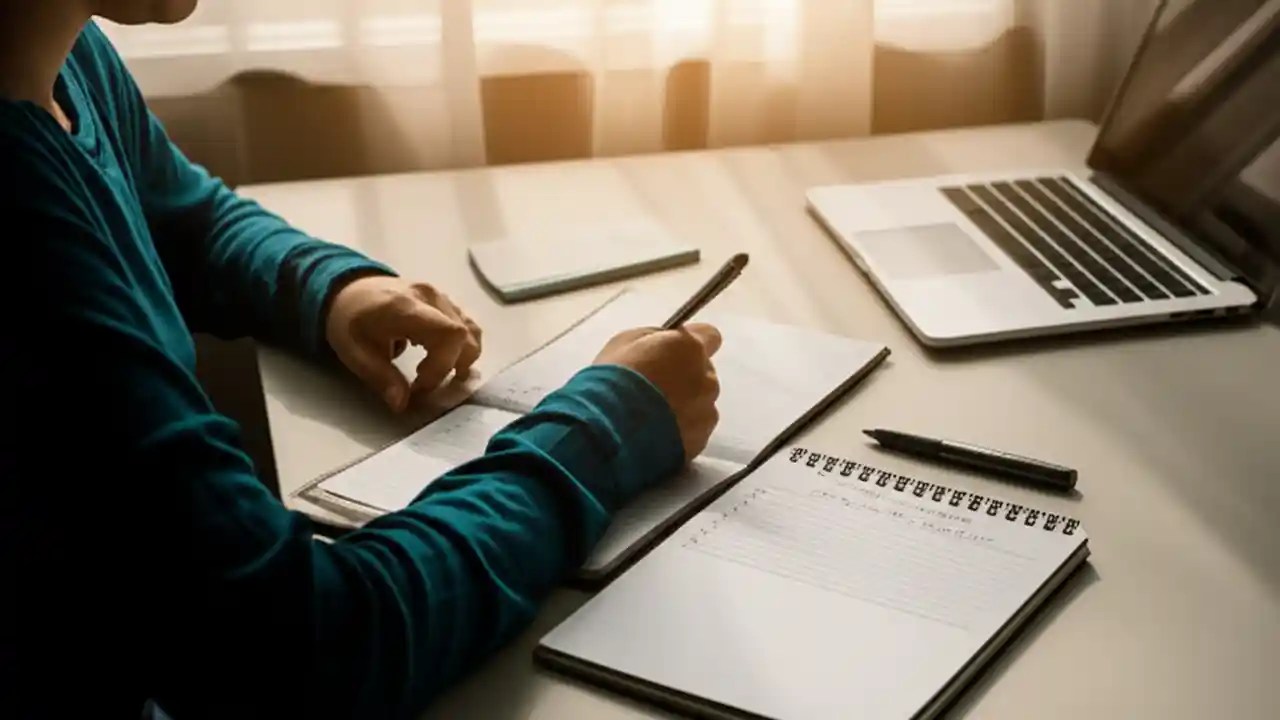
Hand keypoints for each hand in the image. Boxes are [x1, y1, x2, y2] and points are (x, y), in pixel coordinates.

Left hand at [325, 276, 482, 411]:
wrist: (347, 290)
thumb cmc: (350, 321)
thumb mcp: (355, 353)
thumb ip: (381, 378)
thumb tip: (401, 404)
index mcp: (406, 308)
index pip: (448, 335)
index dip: (442, 367)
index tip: (419, 387)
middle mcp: (430, 297)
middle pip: (465, 334)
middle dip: (454, 366)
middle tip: (427, 382)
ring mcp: (439, 295)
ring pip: (471, 329)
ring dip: (463, 357)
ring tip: (439, 373)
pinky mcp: (443, 299)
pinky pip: (466, 323)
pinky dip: (462, 345)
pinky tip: (441, 356)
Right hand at [594, 324, 721, 461]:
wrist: (609, 430)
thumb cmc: (614, 379)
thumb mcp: (627, 342)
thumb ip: (656, 340)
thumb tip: (666, 342)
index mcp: (691, 349)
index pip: (710, 336)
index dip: (691, 344)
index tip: (674, 351)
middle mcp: (707, 381)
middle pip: (703, 375)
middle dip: (684, 379)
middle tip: (653, 389)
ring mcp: (705, 415)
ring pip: (700, 407)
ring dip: (682, 408)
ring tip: (650, 417)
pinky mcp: (698, 443)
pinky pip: (692, 433)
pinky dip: (678, 433)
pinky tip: (652, 436)